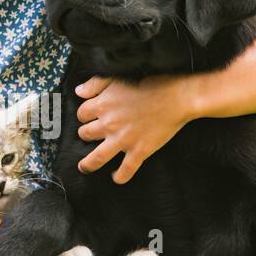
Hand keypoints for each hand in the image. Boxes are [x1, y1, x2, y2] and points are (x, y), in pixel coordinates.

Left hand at [74, 75, 191, 183]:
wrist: (176, 97)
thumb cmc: (150, 83)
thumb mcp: (117, 78)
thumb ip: (96, 84)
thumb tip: (79, 91)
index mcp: (103, 105)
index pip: (82, 114)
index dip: (85, 116)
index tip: (90, 117)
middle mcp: (109, 124)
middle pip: (86, 134)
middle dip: (86, 135)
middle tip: (91, 136)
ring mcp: (123, 140)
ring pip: (97, 157)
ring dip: (88, 164)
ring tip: (84, 167)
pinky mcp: (139, 151)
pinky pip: (125, 170)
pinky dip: (119, 176)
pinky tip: (116, 177)